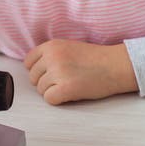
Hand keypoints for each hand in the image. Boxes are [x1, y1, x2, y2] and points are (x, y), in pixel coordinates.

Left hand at [23, 39, 138, 105]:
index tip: (51, 73)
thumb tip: (34, 69)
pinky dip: (58, 100)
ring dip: (53, 91)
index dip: (38, 70)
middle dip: (46, 82)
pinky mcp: (66, 88)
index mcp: (52, 45)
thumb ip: (51, 54)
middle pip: (33, 77)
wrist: (116, 65)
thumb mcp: (69, 47)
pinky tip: (70, 94)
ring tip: (70, 85)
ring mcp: (58, 72)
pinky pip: (49, 99)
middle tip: (64, 81)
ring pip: (41, 90)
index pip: (29, 62)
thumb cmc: (95, 58)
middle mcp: (52, 57)